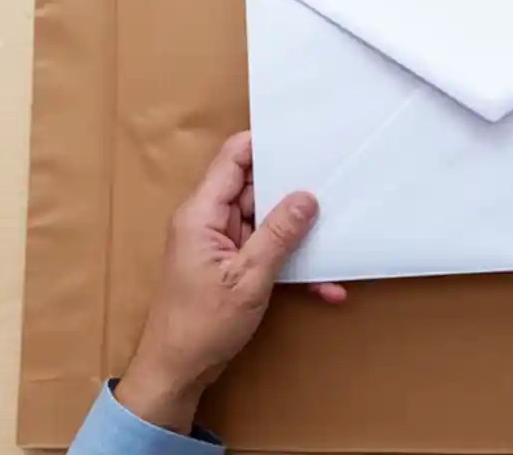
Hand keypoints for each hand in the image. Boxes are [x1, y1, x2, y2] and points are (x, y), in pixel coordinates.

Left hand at [116, 131, 345, 431]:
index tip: (304, 141)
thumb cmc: (200, 327)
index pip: (233, 159)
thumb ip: (279, 235)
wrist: (176, 372)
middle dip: (293, 191)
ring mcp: (221, 244)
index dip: (266, 145)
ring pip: (267, 222)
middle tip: (334, 187)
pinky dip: (292, 265)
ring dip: (298, 236)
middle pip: (256, 188)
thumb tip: (307, 197)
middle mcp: (209, 221)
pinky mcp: (232, 265)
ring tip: (335, 239)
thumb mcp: (248, 279)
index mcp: (202, 214)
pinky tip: (323, 285)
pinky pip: (267, 252)